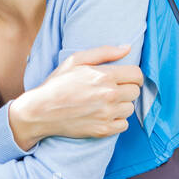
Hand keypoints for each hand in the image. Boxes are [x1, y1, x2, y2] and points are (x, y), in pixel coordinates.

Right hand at [9, 44, 142, 148]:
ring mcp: (107, 114)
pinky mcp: (104, 130)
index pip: (137, 75)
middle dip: (126, 89)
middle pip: (135, 91)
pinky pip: (124, 124)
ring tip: (104, 103)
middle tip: (110, 90)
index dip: (132, 75)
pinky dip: (117, 120)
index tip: (124, 78)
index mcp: (104, 76)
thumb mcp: (75, 60)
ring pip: (130, 108)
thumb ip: (104, 52)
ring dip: (121, 105)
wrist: (41, 111)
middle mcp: (109, 95)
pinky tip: (103, 115)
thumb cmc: (57, 84)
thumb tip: (127, 48)